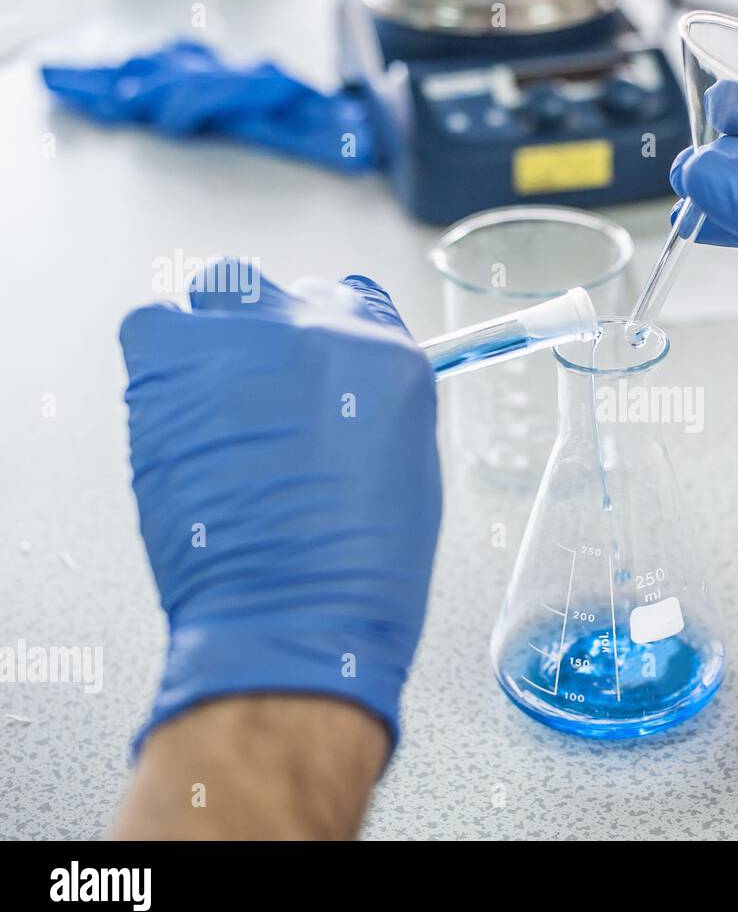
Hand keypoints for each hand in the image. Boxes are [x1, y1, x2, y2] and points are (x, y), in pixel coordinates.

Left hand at [119, 260, 439, 756]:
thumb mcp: (406, 466)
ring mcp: (242, 344)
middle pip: (281, 295)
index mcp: (387, 355)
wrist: (292, 617)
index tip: (309, 356)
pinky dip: (165, 359)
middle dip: (270, 337)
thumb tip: (337, 386)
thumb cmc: (356, 569)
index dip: (327, 333)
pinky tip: (181, 412)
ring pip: (217, 296)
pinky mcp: (169, 368)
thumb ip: (375, 402)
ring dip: (217, 341)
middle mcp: (318, 332)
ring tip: (217, 406)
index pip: (355, 299)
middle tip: (260, 394)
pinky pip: (157, 327)